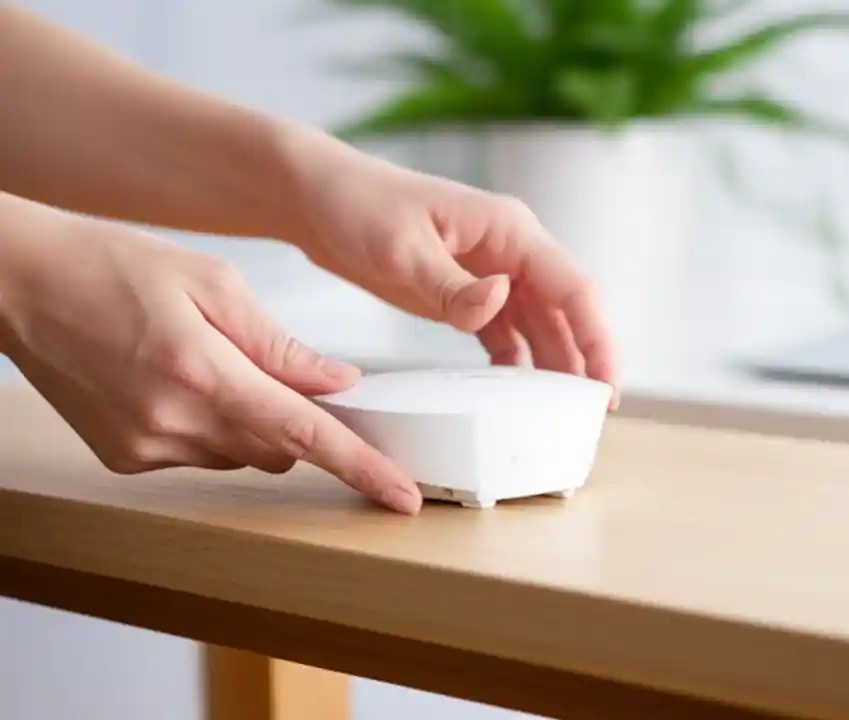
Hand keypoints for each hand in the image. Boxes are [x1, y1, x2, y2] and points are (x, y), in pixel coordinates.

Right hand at [0, 200, 424, 513]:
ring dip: (251, 420)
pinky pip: (200, 455)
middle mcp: (173, 422)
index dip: (361, 467)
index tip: (402, 496)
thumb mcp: (214, 282)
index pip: (305, 435)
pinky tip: (177, 379)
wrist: (16, 283)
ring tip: (208, 361)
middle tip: (278, 370)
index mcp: (203, 372)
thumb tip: (338, 385)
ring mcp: (144, 447)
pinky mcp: (125, 458)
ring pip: (242, 454)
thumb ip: (281, 344)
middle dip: (297, 419)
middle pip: (278, 448)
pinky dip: (211, 426)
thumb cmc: (114, 266)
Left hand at [279, 133, 619, 406]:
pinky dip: (517, 364)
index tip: (607, 388)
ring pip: (542, 326)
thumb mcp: (402, 249)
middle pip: (567, 312)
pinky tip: (517, 395)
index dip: (598, 339)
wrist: (316, 198)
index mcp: (509, 230)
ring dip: (555, 366)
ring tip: (563, 416)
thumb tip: (501, 301)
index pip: (574, 288)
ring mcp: (491, 273)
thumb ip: (452, 284)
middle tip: (593, 416)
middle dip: (585, 360)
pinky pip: (507, 333)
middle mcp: (511, 252)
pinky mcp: (466, 293)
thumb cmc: (359, 205)